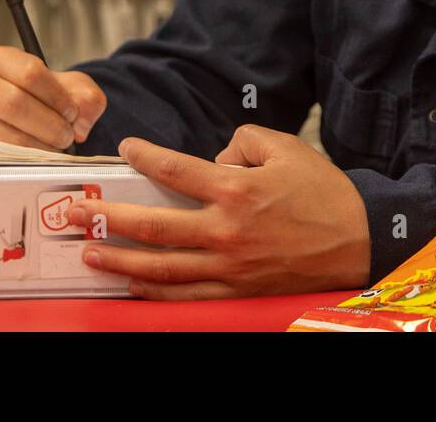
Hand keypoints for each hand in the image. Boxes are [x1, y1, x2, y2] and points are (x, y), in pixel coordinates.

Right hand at [0, 46, 106, 150]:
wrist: (24, 114)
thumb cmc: (45, 96)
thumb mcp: (72, 87)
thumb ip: (87, 98)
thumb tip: (81, 123)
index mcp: (1, 59)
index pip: (30, 73)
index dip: (56, 97)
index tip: (72, 113)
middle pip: (14, 103)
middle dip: (49, 125)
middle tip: (67, 136)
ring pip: (6, 135)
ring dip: (41, 147)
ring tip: (56, 148)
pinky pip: (0, 157)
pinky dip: (27, 161)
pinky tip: (40, 157)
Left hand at [67, 125, 371, 298]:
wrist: (361, 239)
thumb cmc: (323, 192)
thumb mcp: (285, 147)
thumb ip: (242, 141)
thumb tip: (214, 156)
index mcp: (236, 189)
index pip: (176, 170)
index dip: (145, 157)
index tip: (125, 149)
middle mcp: (226, 230)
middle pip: (153, 227)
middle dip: (107, 220)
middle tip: (74, 215)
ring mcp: (230, 266)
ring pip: (162, 268)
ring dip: (120, 261)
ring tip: (89, 253)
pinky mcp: (238, 290)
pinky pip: (188, 295)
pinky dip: (156, 291)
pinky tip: (133, 283)